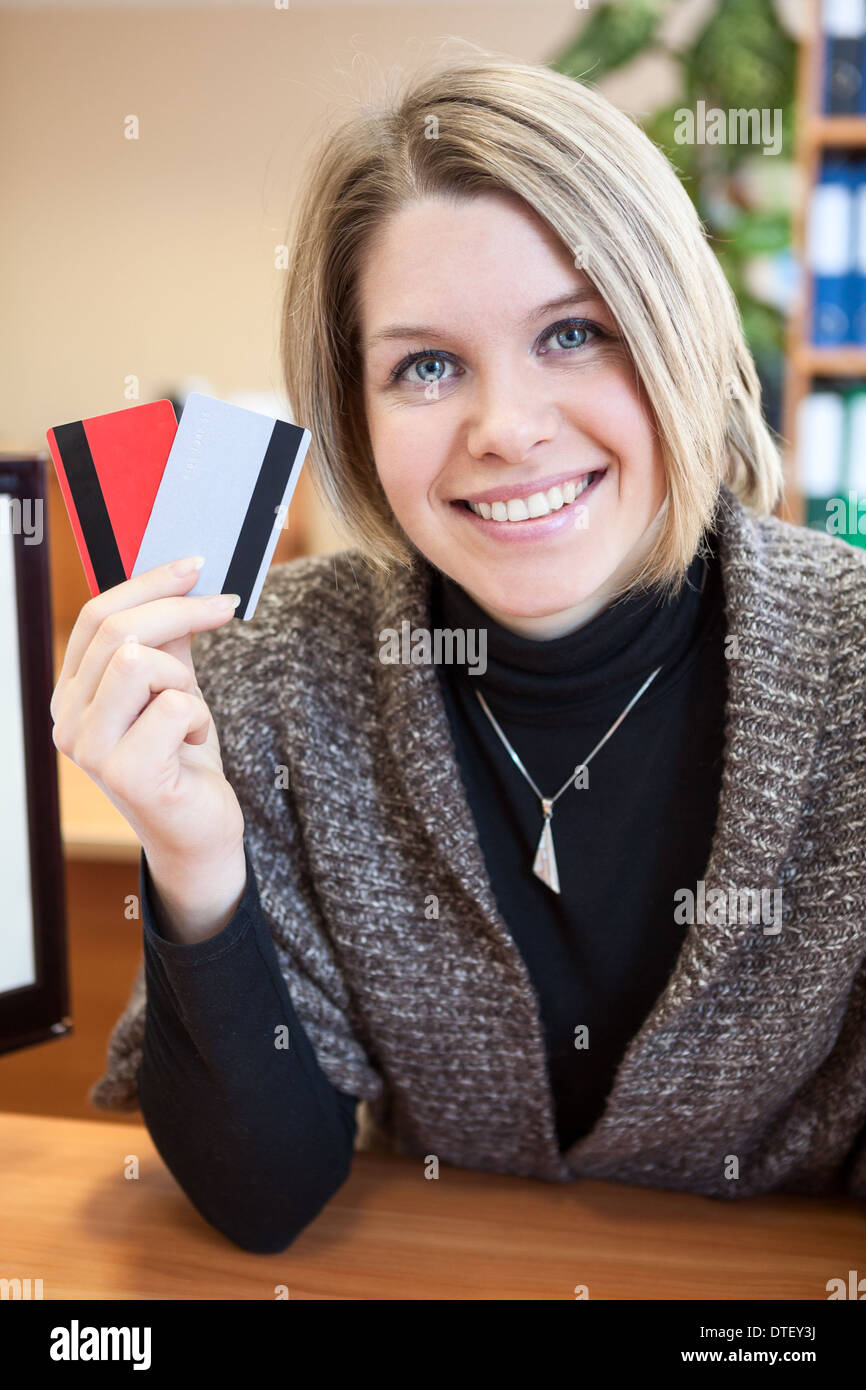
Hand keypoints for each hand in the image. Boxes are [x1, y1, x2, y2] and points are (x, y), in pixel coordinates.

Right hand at [51, 556, 245, 869]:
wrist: (199, 832)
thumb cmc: (183, 760)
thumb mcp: (173, 688)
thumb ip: (167, 640)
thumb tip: (180, 580)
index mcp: (72, 694)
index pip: (95, 617)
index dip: (148, 583)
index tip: (195, 565)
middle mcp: (68, 721)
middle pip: (117, 631)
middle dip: (180, 611)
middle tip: (225, 607)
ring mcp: (91, 750)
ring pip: (140, 663)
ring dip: (184, 679)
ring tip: (191, 713)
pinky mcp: (127, 774)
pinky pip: (175, 708)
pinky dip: (200, 720)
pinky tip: (194, 746)